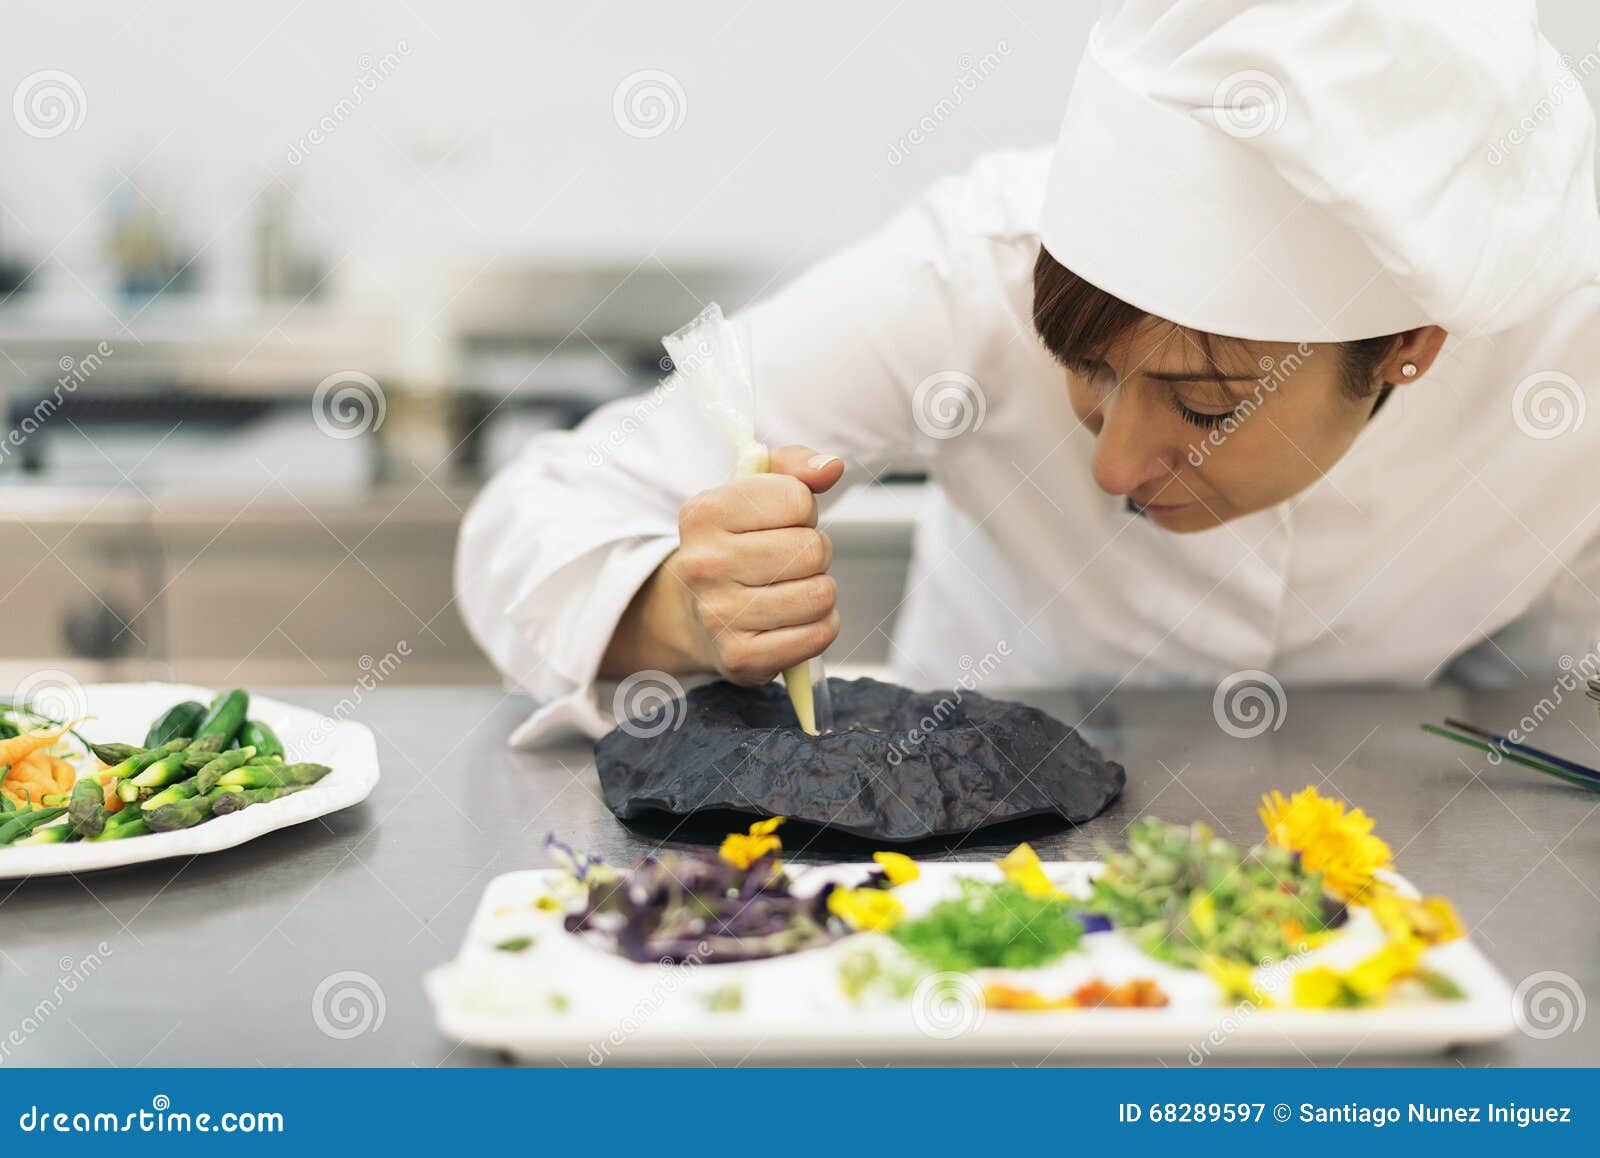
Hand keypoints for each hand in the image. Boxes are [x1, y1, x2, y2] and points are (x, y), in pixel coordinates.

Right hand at [602, 446, 844, 682]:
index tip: (780, 523)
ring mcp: (718, 614)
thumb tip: (831, 467)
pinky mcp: (740, 656)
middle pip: (811, 549)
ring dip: (820, 591)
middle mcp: (703, 563)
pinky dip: (820, 626)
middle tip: (788, 562)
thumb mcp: (754, 491)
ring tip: (791, 589)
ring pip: (820, 594)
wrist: (697, 612)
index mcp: (704, 512)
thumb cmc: (738, 543)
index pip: (796, 499)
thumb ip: (795, 465)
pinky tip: (795, 620)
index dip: (803, 511)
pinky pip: (818, 634)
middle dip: (815, 554)